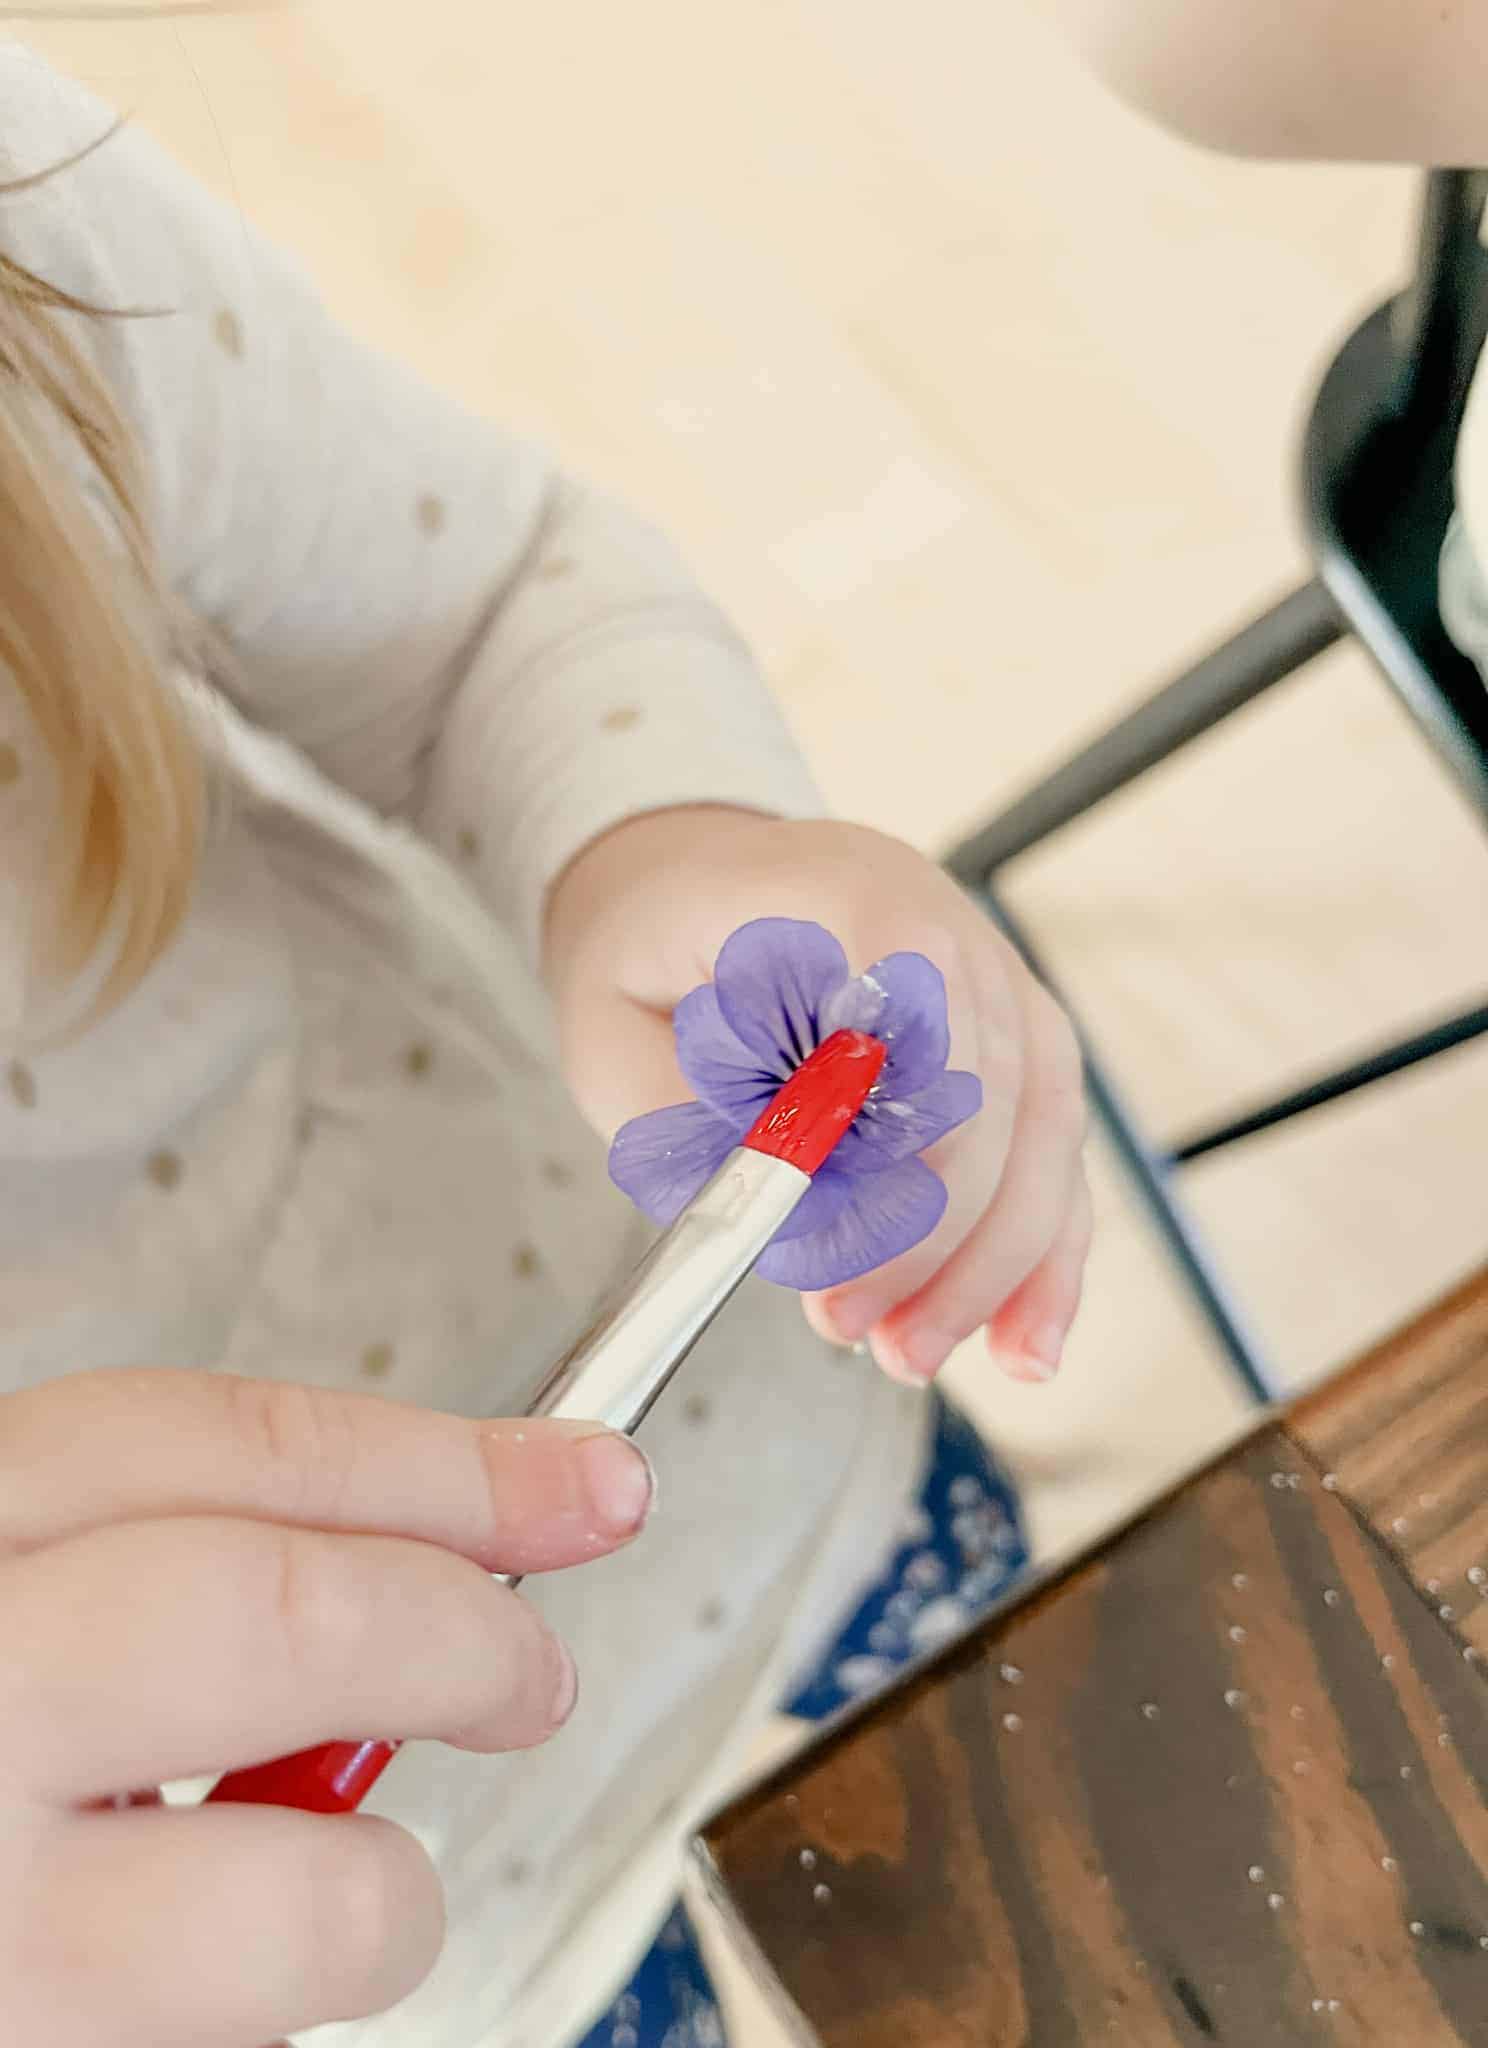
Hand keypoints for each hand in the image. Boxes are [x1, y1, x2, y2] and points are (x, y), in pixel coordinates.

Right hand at [0, 1368, 652, 2046]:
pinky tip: (175, 1993)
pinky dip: (252, 2025)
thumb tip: (457, 1546)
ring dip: (371, 1902)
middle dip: (453, 1637)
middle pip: (273, 1617)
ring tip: (333, 1900)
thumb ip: (159, 1575)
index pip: (214, 1446)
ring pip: (292, 1912)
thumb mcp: (15, 1613)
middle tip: (524, 1676)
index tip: (577, 1482)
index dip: (436, 1459)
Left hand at [546, 809, 1089, 1385]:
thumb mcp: (613, 1024)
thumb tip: (783, 1203)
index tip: (839, 1225)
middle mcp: (950, 931)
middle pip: (990, 1096)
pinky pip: (1053, 1159)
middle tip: (845, 1326)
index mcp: (845, 893)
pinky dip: (1040, 1259)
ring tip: (911, 1354)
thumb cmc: (650, 949)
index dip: (900, 1121)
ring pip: (1039, 1142)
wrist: (692, 884)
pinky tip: (1021, 1344)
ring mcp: (997, 989)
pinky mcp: (1013, 1048)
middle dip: (925, 1237)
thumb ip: (689, 1108)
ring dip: (983, 1269)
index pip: (921, 1003)